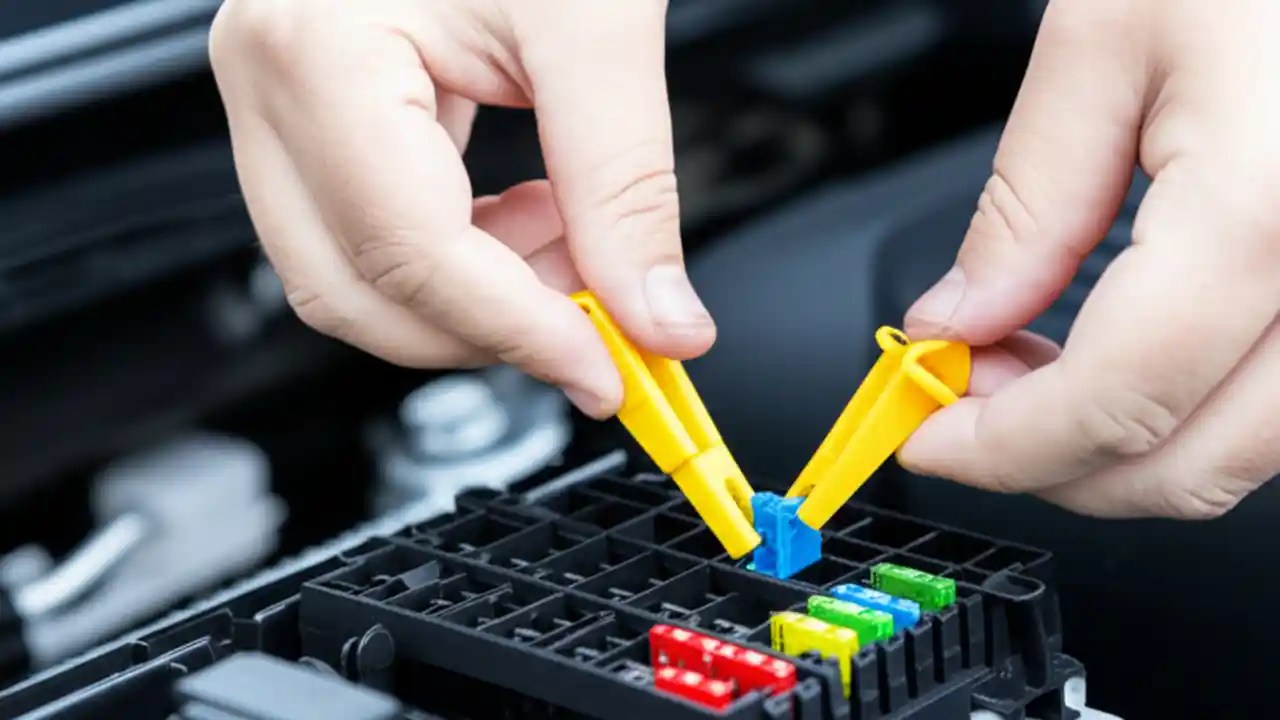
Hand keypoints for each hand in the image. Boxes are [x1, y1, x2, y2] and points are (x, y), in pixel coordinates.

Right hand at [208, 0, 714, 416]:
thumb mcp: (595, 25)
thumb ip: (628, 188)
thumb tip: (658, 318)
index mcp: (317, 49)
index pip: (409, 251)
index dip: (519, 332)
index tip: (610, 370)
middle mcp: (268, 81)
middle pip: (356, 291)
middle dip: (489, 328)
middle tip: (600, 321)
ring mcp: (278, 98)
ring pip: (353, 277)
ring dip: (476, 295)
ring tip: (573, 238)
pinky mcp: (314, 110)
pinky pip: (368, 231)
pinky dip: (462, 254)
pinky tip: (530, 213)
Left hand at [900, 0, 1279, 518]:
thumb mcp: (1106, 39)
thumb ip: (1029, 206)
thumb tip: (961, 323)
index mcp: (1267, 211)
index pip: (1113, 405)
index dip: (999, 449)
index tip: (926, 437)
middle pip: (1186, 467)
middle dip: (1048, 464)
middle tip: (964, 401)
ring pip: (1242, 457)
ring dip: (1119, 449)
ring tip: (1033, 371)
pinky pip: (1278, 406)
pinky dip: (1187, 413)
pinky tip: (1126, 357)